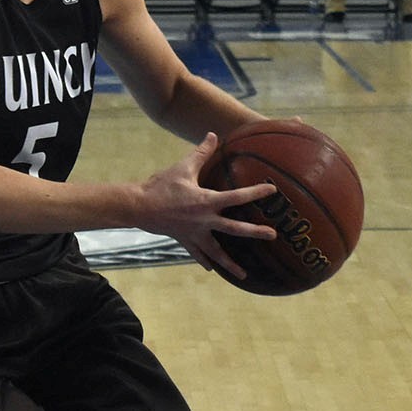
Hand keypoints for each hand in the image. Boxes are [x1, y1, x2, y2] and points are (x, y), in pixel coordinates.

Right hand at [136, 133, 275, 280]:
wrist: (138, 207)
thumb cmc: (160, 186)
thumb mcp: (182, 167)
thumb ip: (201, 153)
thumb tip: (213, 135)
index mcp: (206, 201)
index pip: (237, 196)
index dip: (256, 192)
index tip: (272, 190)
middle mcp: (204, 220)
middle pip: (235, 229)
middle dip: (255, 232)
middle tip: (273, 235)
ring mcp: (195, 233)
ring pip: (217, 251)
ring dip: (230, 264)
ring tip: (243, 275)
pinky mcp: (185, 240)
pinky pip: (198, 254)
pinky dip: (206, 261)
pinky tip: (213, 269)